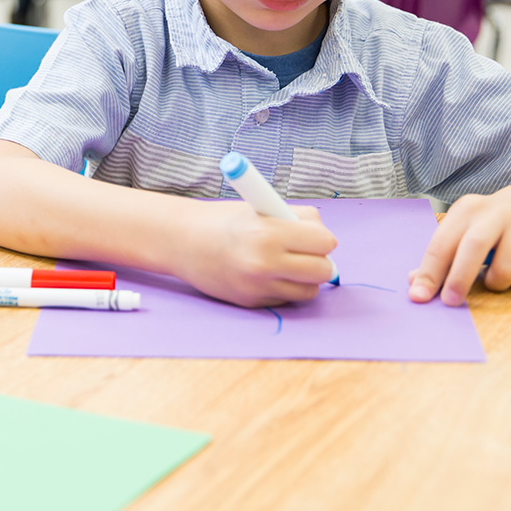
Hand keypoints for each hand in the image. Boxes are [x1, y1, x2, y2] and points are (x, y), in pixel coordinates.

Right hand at [178, 201, 338, 307]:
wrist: (184, 242)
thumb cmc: (226, 220)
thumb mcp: (261, 208)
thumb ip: (296, 220)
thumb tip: (327, 242)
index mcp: (267, 232)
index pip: (324, 242)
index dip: (322, 237)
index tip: (313, 235)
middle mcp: (263, 263)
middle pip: (323, 270)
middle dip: (320, 260)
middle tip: (306, 252)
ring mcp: (257, 286)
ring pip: (309, 290)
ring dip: (305, 278)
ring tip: (287, 264)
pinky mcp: (251, 302)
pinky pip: (287, 299)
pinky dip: (285, 288)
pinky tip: (268, 274)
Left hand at [408, 191, 510, 306]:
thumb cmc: (488, 225)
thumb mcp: (463, 230)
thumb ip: (442, 257)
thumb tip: (416, 285)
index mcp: (467, 209)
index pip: (442, 242)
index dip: (429, 272)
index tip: (419, 296)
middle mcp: (495, 211)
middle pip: (473, 247)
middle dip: (459, 278)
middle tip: (451, 301)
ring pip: (505, 269)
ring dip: (495, 283)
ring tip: (495, 275)